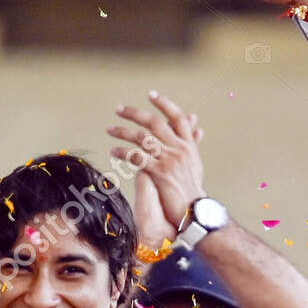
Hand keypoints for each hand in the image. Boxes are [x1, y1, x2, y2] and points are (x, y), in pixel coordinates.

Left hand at [107, 90, 207, 244]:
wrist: (195, 212)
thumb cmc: (192, 191)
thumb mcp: (195, 164)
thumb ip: (192, 145)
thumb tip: (197, 128)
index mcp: (189, 145)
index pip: (177, 117)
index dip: (164, 104)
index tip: (151, 95)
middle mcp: (180, 149)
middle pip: (155, 123)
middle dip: (134, 113)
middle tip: (118, 109)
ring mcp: (170, 160)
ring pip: (143, 137)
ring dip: (123, 131)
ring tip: (110, 129)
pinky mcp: (160, 172)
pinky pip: (137, 157)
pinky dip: (123, 152)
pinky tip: (113, 151)